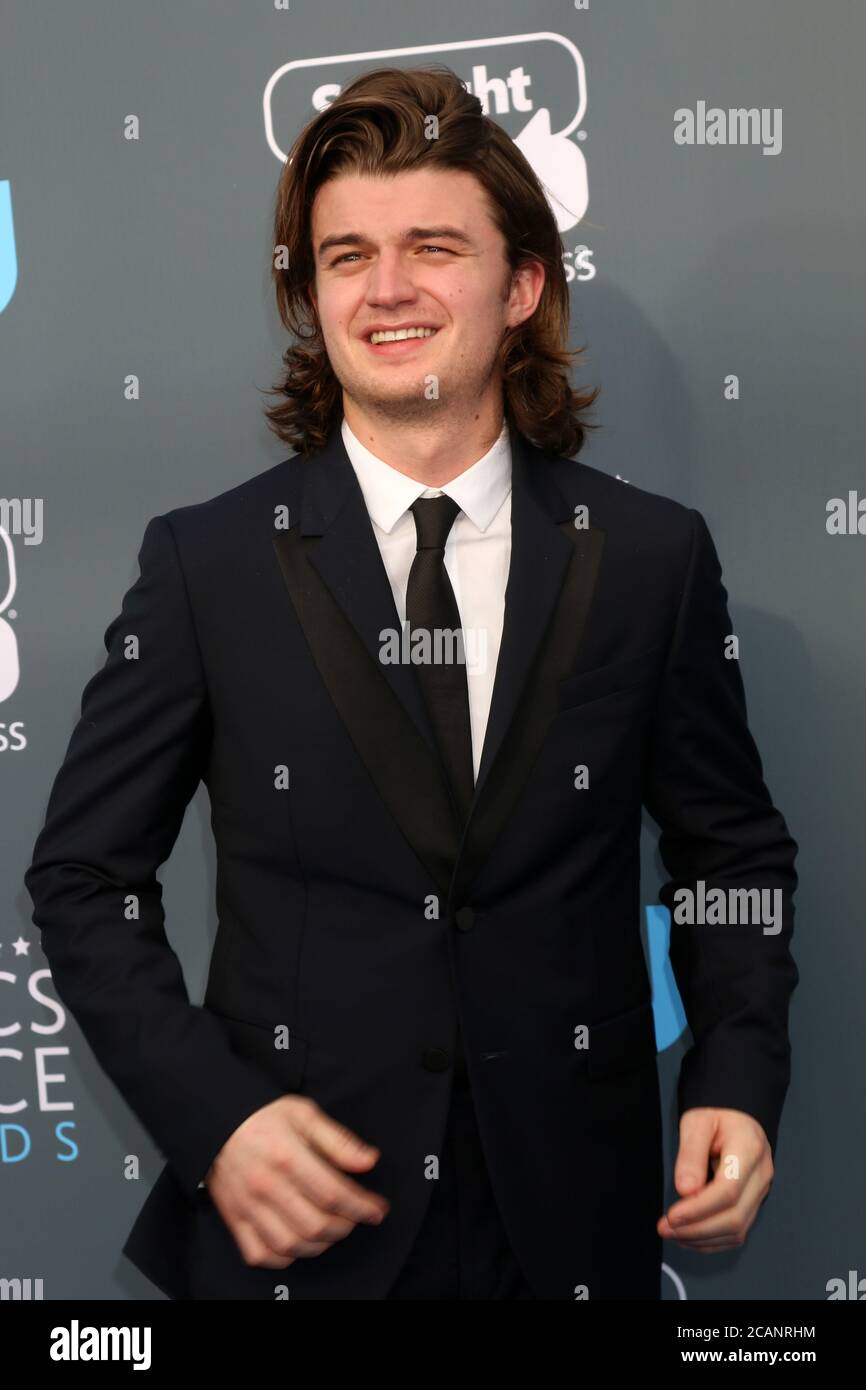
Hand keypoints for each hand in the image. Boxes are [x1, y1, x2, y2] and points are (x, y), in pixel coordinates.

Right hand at [203, 1095, 389, 1267]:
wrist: (217, 1122)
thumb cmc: (265, 1117)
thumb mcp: (305, 1114)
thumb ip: (338, 1140)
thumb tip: (369, 1161)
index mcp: (287, 1155)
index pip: (333, 1193)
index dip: (362, 1206)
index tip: (378, 1208)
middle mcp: (266, 1185)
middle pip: (316, 1224)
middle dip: (346, 1226)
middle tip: (357, 1217)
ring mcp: (247, 1206)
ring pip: (291, 1244)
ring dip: (321, 1244)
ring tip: (333, 1229)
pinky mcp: (234, 1219)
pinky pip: (260, 1254)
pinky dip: (285, 1257)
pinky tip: (299, 1242)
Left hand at [657, 1107, 773, 1252]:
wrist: (737, 1117)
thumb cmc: (717, 1116)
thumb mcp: (697, 1121)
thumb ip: (690, 1154)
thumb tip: (685, 1190)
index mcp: (749, 1150)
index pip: (728, 1191)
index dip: (699, 1209)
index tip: (672, 1215)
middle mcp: (761, 1175)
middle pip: (734, 1217)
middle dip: (696, 1229)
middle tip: (665, 1228)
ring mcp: (760, 1192)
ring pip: (737, 1230)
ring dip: (701, 1238)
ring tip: (672, 1233)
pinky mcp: (752, 1204)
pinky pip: (736, 1232)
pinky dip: (711, 1241)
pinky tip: (688, 1236)